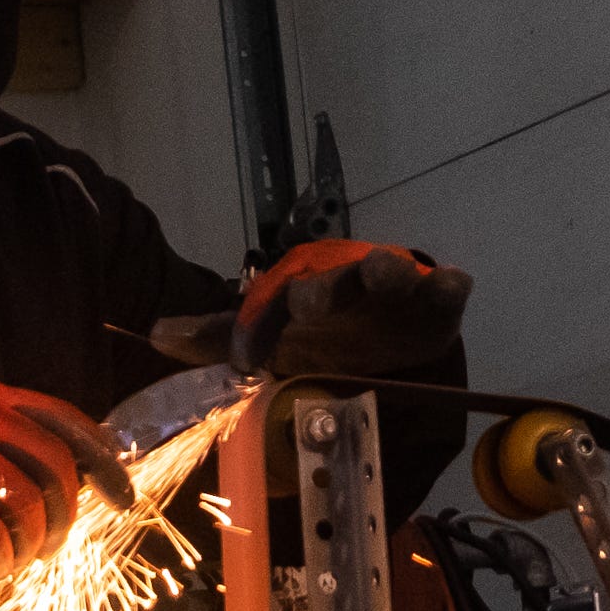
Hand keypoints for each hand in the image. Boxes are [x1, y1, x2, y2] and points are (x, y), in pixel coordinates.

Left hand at [148, 240, 471, 376]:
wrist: (385, 336)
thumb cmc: (321, 333)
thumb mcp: (273, 338)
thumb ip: (217, 337)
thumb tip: (156, 332)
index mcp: (307, 295)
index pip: (285, 300)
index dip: (274, 314)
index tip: (262, 338)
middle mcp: (347, 286)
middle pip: (337, 279)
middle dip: (328, 288)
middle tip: (311, 302)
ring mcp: (394, 293)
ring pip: (392, 274)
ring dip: (389, 273)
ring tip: (391, 274)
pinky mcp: (435, 306)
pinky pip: (445, 290)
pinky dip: (448, 286)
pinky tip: (453, 284)